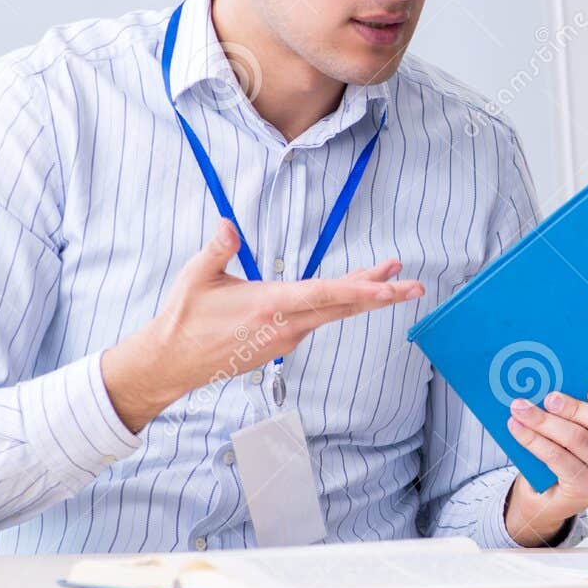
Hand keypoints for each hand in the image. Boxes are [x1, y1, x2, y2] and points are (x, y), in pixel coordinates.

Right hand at [102, 218, 424, 430]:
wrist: (171, 364)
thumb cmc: (184, 318)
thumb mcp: (197, 277)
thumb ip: (219, 249)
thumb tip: (229, 224)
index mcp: (269, 305)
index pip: (325, 295)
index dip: (362, 289)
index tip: (391, 286)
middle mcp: (285, 326)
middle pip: (342, 307)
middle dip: (382, 295)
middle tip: (415, 285)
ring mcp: (286, 340)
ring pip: (333, 314)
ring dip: (362, 295)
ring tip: (391, 275)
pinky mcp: (283, 346)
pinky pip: (318, 322)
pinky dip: (338, 305)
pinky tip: (352, 291)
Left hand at [503, 385, 587, 545]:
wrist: (554, 491)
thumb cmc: (576, 446)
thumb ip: (586, 402)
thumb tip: (559, 376)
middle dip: (575, 408)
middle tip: (549, 398)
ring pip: (579, 439)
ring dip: (545, 421)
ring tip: (521, 408)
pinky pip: (558, 457)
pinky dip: (534, 439)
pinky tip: (517, 427)